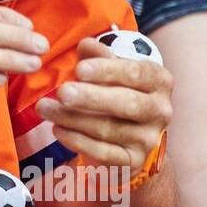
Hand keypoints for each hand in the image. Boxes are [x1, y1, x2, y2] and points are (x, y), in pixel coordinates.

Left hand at [35, 38, 172, 173]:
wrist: (130, 136)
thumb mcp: (111, 70)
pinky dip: (78, 142)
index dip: (108, 70)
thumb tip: (86, 44)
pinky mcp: (134, 162)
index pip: (136, 73)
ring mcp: (149, 139)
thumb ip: (99, 56)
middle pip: (127, 103)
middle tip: (62, 92)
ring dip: (73, 119)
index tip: (79, 69)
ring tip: (45, 108)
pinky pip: (104, 154)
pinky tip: (58, 129)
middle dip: (91, 98)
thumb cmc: (116, 91)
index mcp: (159, 81)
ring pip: (110, 129)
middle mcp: (160, 110)